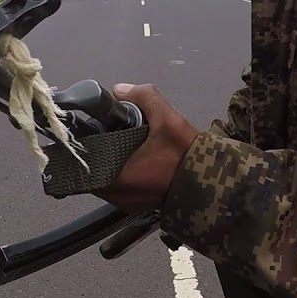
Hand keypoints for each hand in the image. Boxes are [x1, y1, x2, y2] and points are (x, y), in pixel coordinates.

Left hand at [93, 83, 199, 213]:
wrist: (214, 185)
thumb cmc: (185, 155)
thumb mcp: (168, 119)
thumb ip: (144, 97)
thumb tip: (119, 90)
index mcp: (116, 179)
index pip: (82, 166)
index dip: (83, 147)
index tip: (87, 132)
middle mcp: (117, 197)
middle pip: (93, 173)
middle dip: (98, 153)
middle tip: (105, 134)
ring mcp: (128, 204)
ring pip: (107, 182)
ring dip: (109, 165)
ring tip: (118, 145)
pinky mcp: (140, 207)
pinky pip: (121, 189)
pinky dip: (122, 175)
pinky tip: (133, 160)